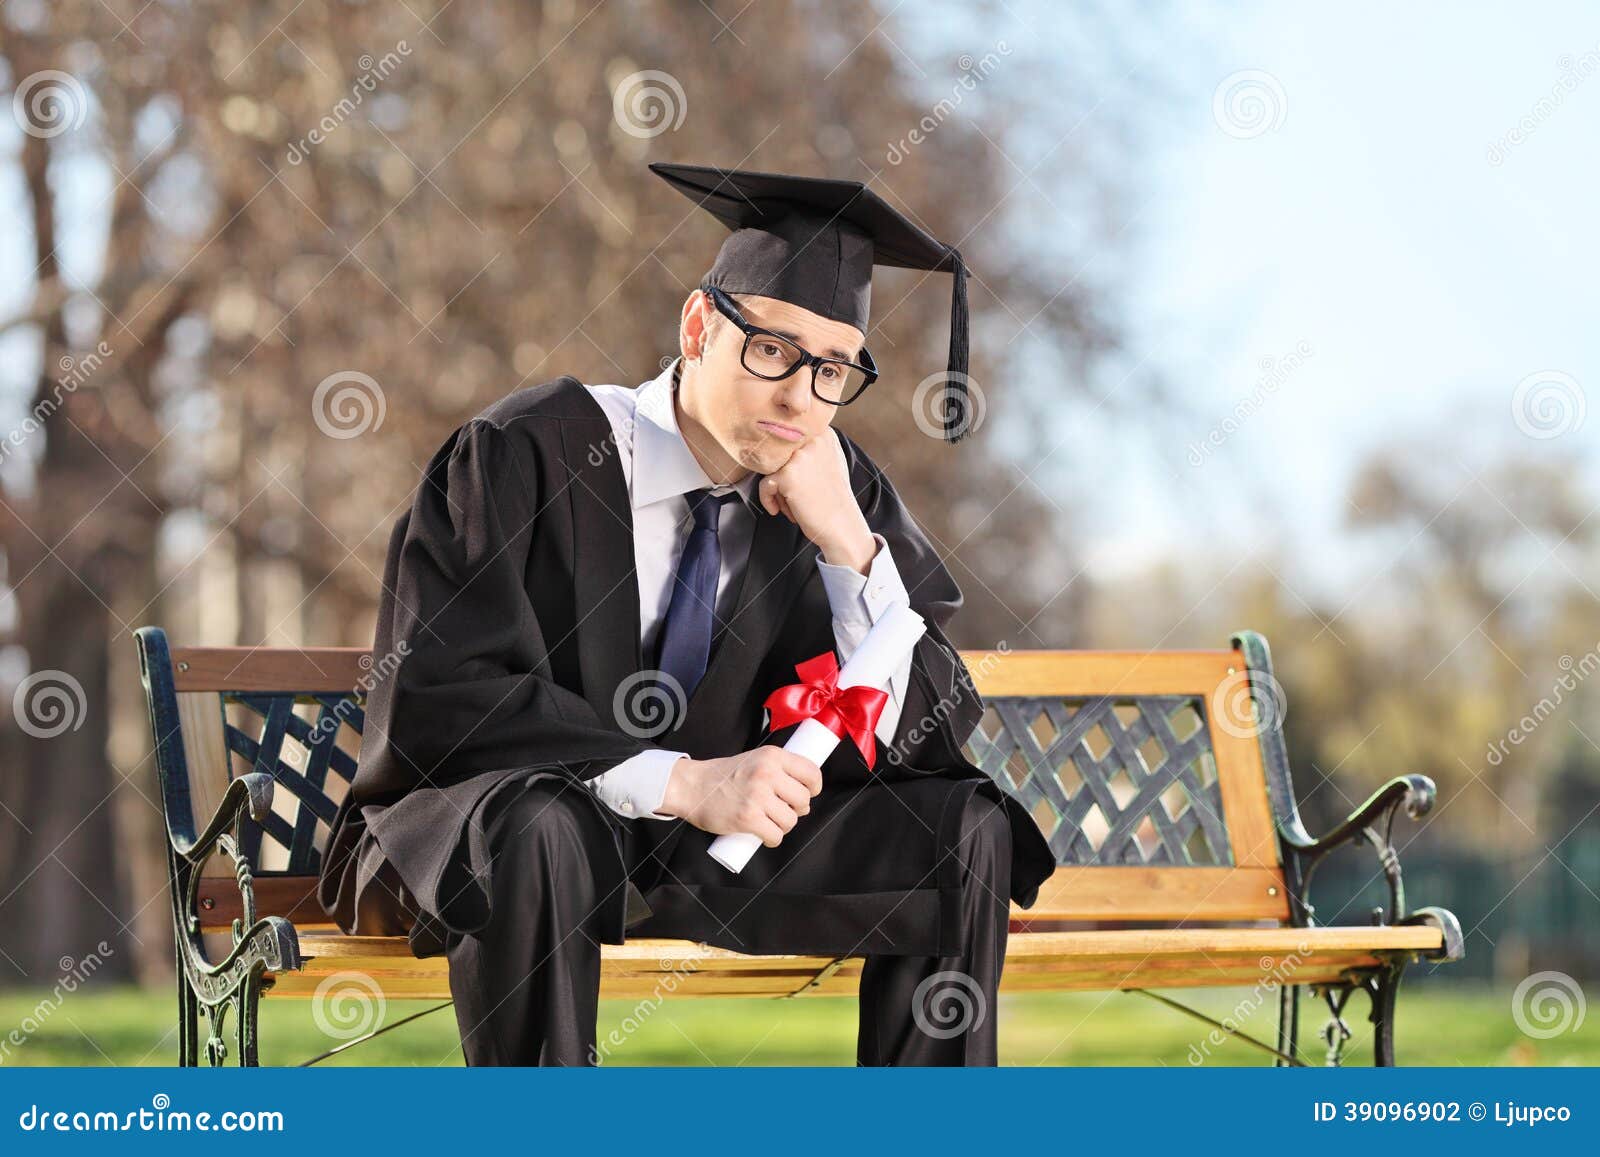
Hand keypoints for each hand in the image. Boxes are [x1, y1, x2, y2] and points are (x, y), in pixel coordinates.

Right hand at [658, 746, 822, 845]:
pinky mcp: (748, 818)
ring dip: (782, 825)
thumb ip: (777, 769)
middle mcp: (767, 773)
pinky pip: (776, 836)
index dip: (814, 787)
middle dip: (796, 809)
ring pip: (790, 820)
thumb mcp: (754, 759)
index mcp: (772, 756)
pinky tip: (764, 834)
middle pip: (803, 800)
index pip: (811, 773)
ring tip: (769, 821)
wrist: (692, 787)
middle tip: (781, 809)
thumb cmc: (722, 776)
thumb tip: (803, 790)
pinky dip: (772, 839)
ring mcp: (758, 796)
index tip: (808, 793)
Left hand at [758, 429, 875, 572]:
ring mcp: (800, 457)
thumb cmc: (833, 497)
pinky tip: (780, 510)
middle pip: (779, 454)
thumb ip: (810, 446)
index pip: (789, 440)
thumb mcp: (830, 460)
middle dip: (783, 476)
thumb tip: (781, 437)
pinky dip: (768, 500)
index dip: (789, 463)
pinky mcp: (787, 475)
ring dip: (778, 489)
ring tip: (793, 503)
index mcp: (823, 433)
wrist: (841, 525)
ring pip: (771, 468)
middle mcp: (812, 440)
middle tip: (797, 495)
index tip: (798, 481)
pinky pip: (765, 484)